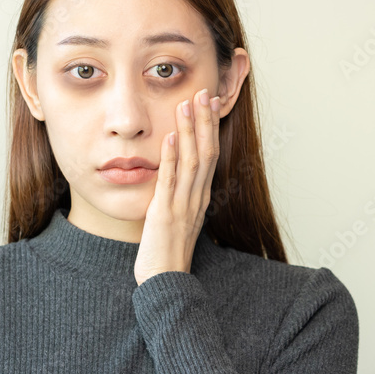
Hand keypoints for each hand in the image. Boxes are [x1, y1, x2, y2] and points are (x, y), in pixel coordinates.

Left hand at [134, 87, 222, 285]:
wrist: (164, 281)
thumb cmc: (167, 252)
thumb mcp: (177, 217)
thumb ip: (178, 195)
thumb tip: (174, 176)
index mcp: (200, 197)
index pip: (210, 155)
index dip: (210, 127)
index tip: (209, 103)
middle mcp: (196, 198)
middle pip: (207, 151)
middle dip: (205, 120)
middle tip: (204, 92)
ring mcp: (183, 205)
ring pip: (192, 161)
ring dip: (190, 130)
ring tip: (188, 103)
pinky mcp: (165, 213)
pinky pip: (170, 181)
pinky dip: (172, 157)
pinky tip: (170, 137)